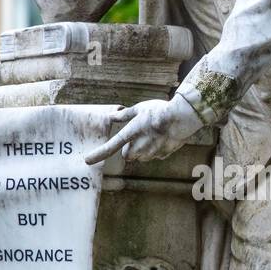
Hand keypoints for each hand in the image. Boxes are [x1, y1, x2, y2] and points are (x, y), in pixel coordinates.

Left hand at [85, 96, 202, 166]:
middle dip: (129, 148)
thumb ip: (124, 115)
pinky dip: (155, 149)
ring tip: (152, 134)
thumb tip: (111, 116)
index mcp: (131, 133)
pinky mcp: (162, 155)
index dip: (97, 155)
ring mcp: (151, 153)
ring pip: (140, 156)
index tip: (87, 161)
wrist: (183, 117)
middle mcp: (139, 146)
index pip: (110, 147)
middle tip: (138, 134)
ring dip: (142, 150)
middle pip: (127, 154)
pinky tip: (162, 137)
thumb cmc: (160, 110)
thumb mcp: (140, 108)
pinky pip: (154, 155)